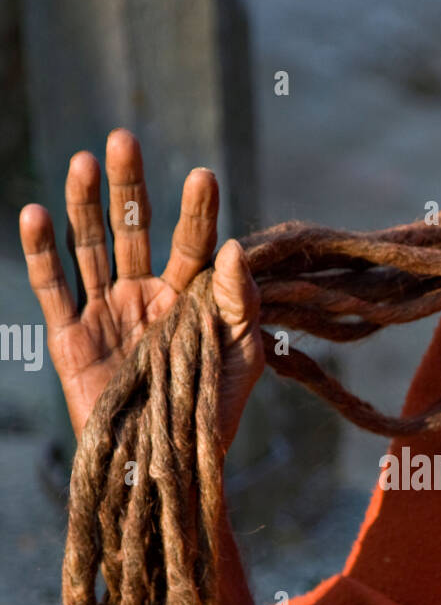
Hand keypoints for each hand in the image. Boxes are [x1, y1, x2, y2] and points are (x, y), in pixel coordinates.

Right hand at [19, 128, 263, 450]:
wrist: (166, 465)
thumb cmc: (210, 413)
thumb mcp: (241, 357)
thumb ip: (239, 302)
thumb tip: (232, 246)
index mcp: (188, 298)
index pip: (192, 244)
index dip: (196, 211)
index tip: (202, 175)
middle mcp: (145, 296)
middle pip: (133, 229)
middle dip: (129, 186)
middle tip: (123, 138)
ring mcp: (105, 313)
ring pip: (90, 246)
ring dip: (85, 203)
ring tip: (83, 160)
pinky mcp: (71, 337)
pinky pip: (53, 287)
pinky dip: (42, 251)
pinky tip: (34, 212)